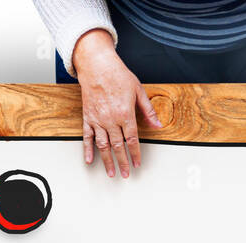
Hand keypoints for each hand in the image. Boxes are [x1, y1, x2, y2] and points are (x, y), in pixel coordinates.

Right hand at [72, 29, 161, 177]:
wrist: (96, 65)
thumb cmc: (117, 75)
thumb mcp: (138, 90)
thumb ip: (148, 110)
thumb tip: (158, 125)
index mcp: (125, 114)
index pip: (132, 140)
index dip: (135, 154)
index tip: (137, 164)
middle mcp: (110, 119)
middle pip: (118, 146)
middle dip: (122, 162)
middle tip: (126, 174)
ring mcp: (98, 120)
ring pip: (103, 145)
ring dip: (107, 161)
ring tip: (110, 173)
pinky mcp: (88, 117)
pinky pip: (87, 137)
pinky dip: (88, 150)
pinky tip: (90, 161)